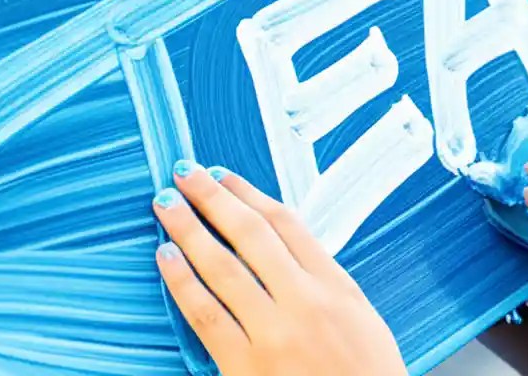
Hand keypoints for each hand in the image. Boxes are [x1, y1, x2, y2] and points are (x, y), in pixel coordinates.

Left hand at [152, 160, 406, 375]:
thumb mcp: (362, 322)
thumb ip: (326, 283)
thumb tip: (284, 249)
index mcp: (337, 287)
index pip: (285, 224)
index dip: (247, 193)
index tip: (222, 175)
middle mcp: (305, 303)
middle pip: (249, 233)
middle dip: (212, 197)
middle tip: (183, 171)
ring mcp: (274, 334)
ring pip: (222, 266)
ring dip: (188, 228)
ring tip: (165, 203)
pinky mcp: (245, 366)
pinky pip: (205, 313)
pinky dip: (182, 280)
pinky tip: (165, 256)